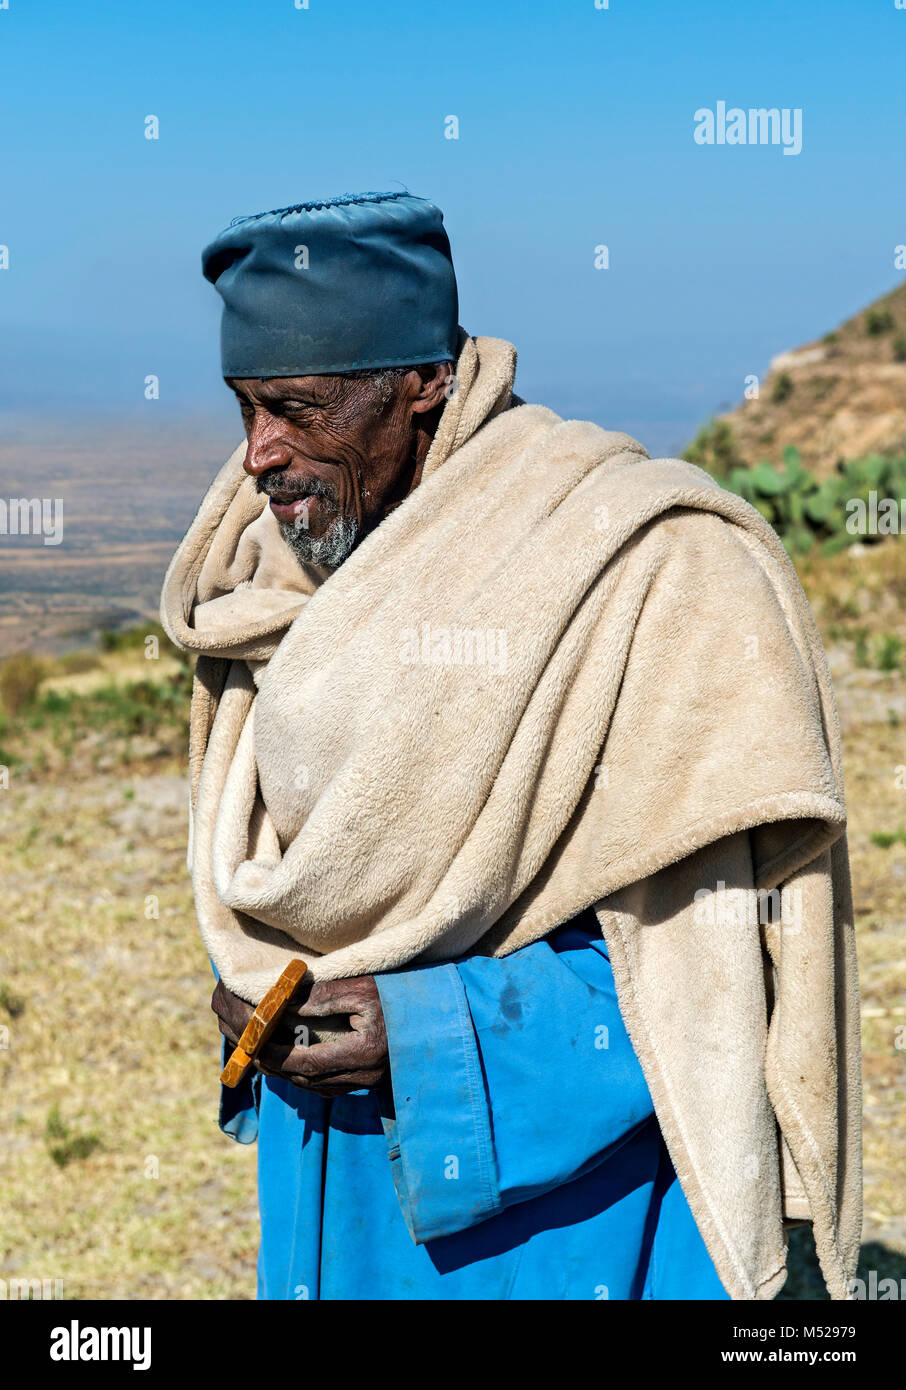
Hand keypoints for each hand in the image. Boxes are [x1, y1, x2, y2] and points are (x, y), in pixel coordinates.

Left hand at [212, 974, 388, 1096]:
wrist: (439, 1016)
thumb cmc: (401, 996)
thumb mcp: (363, 988)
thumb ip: (324, 997)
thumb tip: (285, 1005)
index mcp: (364, 1052)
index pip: (310, 1062)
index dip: (279, 1056)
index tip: (255, 1045)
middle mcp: (366, 1075)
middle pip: (310, 1080)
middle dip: (278, 1068)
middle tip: (251, 1053)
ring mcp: (371, 1083)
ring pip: (318, 1087)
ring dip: (290, 1075)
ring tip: (266, 1057)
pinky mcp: (372, 1084)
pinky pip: (331, 1088)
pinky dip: (308, 1077)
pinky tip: (296, 1063)